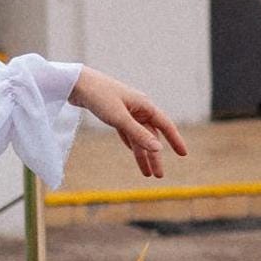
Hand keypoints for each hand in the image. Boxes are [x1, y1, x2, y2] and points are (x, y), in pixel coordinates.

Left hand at [68, 67, 187, 178]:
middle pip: (151, 136)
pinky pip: (127, 132)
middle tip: (159, 176)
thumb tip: (158, 149)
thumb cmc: (99, 97)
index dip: (175, 140)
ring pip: (138, 137)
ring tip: (146, 173)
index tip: (184, 154)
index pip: (165, 125)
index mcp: (144, 106)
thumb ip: (138, 134)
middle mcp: (138, 108)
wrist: (76, 83)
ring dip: (142, 154)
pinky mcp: (113, 114)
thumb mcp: (119, 118)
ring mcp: (126, 111)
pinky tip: (134, 153)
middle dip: (155, 156)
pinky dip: (131, 143)